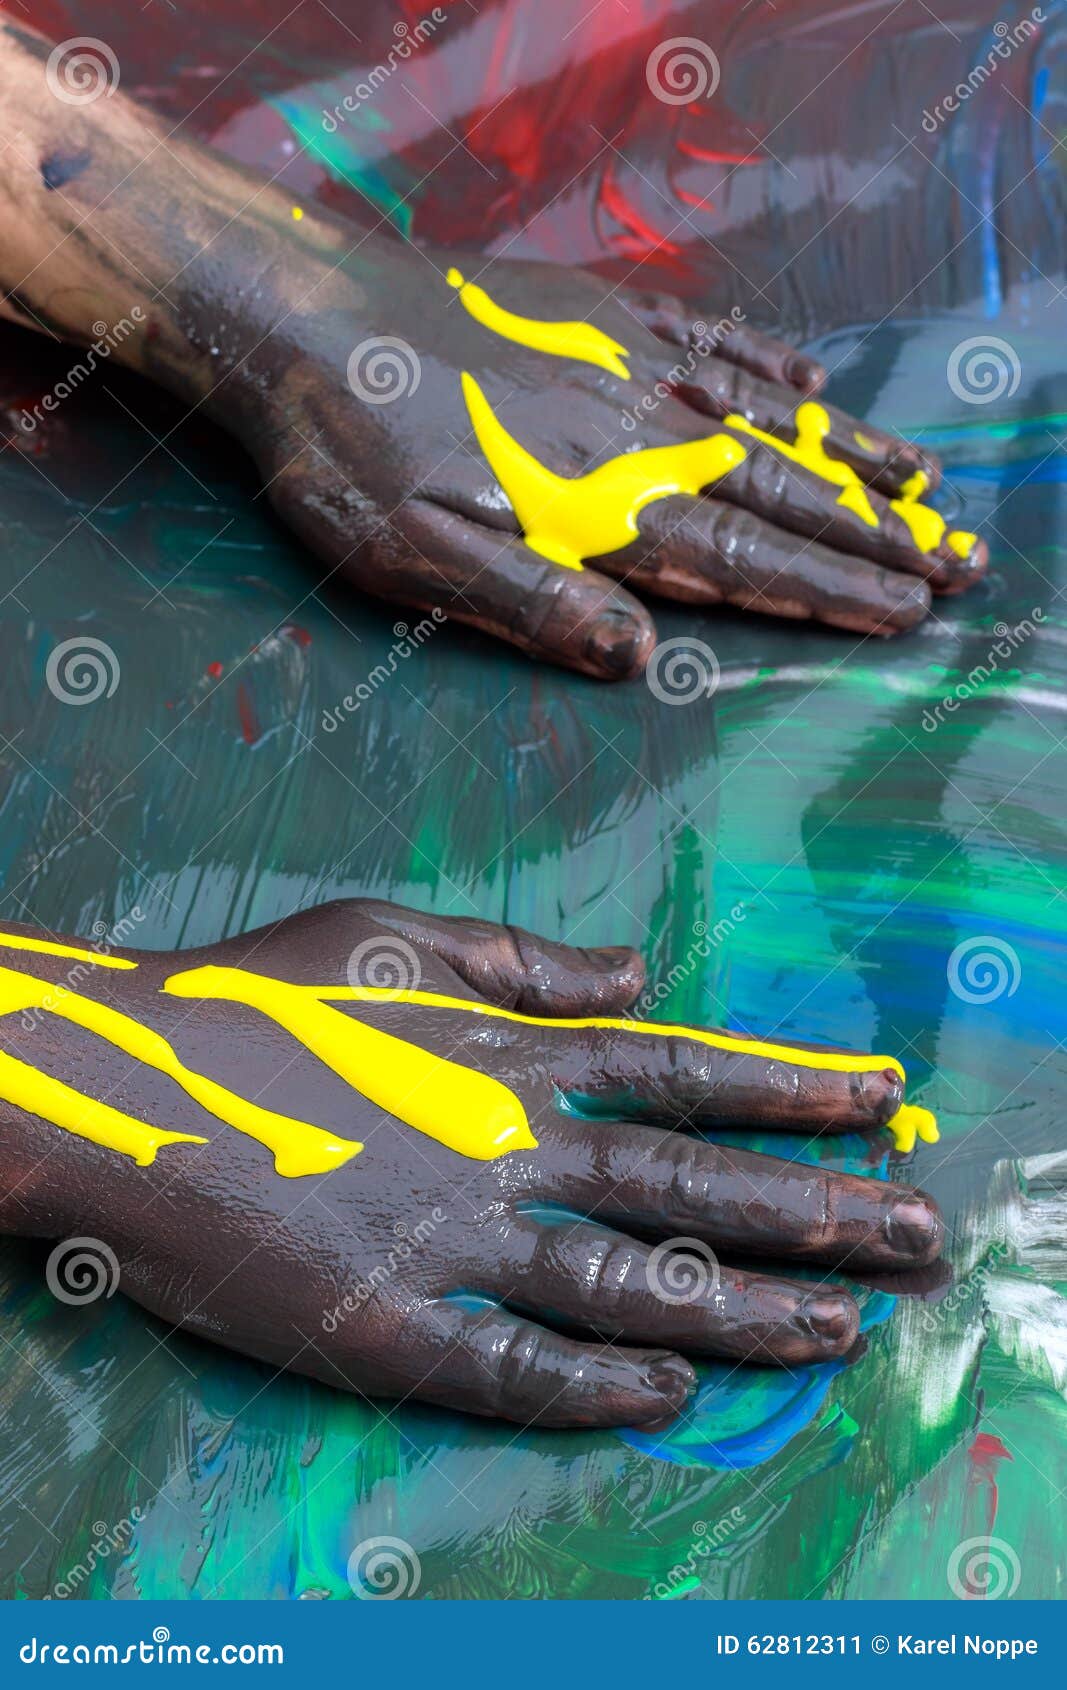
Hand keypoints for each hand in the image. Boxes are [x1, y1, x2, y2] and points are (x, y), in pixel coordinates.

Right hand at [2, 901, 941, 1427]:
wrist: (124, 1095)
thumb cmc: (255, 1001)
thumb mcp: (395, 939)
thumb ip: (525, 961)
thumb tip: (638, 969)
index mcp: (516, 1056)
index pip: (690, 1076)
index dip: (796, 1092)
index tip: (887, 1104)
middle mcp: (511, 1149)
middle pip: (694, 1188)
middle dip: (819, 1211)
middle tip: (920, 1235)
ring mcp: (459, 1245)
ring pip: (634, 1285)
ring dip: (747, 1308)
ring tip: (843, 1326)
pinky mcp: (394, 1329)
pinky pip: (518, 1369)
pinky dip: (599, 1383)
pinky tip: (672, 1392)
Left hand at [218, 224, 986, 678]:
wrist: (291, 308)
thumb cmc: (344, 451)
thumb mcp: (414, 558)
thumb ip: (533, 604)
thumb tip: (641, 657)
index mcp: (597, 500)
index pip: (740, 558)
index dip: (828, 589)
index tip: (904, 610)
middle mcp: (631, 426)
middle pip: (777, 489)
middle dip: (874, 532)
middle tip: (956, 560)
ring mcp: (618, 359)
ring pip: (761, 413)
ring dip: (846, 455)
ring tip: (919, 482)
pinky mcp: (590, 310)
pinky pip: (704, 337)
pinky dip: (765, 362)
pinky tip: (809, 380)